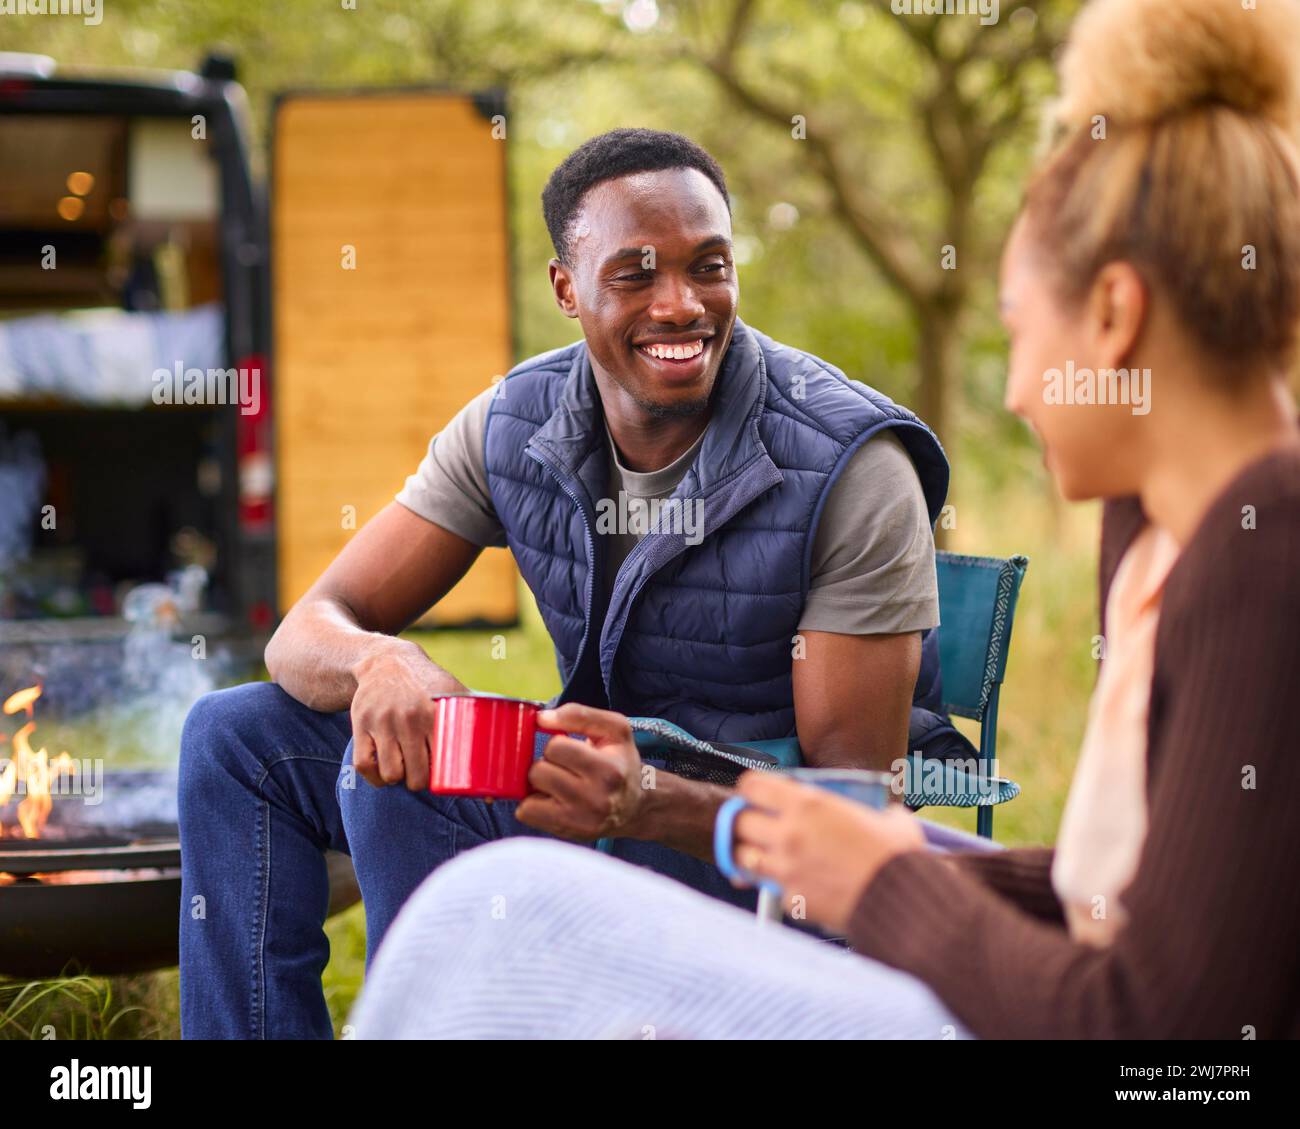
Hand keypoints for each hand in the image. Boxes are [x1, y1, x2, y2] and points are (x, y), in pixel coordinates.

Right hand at [349, 640, 466, 789]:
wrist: (385, 661)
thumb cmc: (426, 682)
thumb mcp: (452, 690)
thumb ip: (473, 716)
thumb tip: (501, 748)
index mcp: (435, 712)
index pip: (443, 763)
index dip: (446, 777)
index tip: (447, 776)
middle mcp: (408, 718)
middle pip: (417, 777)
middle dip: (422, 782)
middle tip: (424, 774)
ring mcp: (382, 722)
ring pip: (391, 774)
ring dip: (398, 779)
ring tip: (405, 769)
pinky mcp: (360, 725)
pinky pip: (364, 766)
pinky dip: (375, 777)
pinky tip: (384, 772)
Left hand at [515, 703, 644, 840]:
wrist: (634, 806)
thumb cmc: (621, 763)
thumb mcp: (615, 729)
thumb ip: (579, 715)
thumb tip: (541, 719)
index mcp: (608, 770)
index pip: (555, 747)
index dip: (557, 744)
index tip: (569, 749)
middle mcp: (595, 799)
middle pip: (538, 771)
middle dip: (546, 764)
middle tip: (563, 768)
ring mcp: (578, 820)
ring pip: (528, 794)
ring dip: (538, 785)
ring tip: (557, 783)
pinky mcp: (565, 833)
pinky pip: (525, 813)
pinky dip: (532, 805)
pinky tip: (551, 800)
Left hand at [730, 770, 924, 932]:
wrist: (904, 900)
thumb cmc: (897, 855)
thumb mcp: (886, 817)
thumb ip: (871, 810)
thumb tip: (882, 812)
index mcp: (808, 804)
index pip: (752, 786)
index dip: (751, 789)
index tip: (754, 795)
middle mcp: (789, 833)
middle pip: (739, 822)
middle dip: (744, 822)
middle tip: (755, 826)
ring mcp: (786, 868)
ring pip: (742, 858)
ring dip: (750, 854)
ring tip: (762, 855)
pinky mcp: (791, 898)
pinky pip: (769, 888)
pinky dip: (775, 885)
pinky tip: (790, 882)